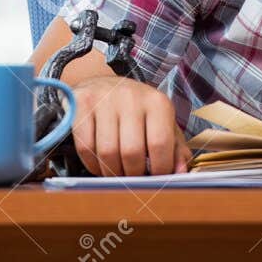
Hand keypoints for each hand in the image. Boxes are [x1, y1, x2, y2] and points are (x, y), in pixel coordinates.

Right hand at [71, 74, 191, 176]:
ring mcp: (104, 98)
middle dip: (133, 174)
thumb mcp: (162, 124)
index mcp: (157, 102)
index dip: (159, 169)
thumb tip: (181, 173)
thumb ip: (175, 149)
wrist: (103, 84)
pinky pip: (85, 147)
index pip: (160, 144)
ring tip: (116, 171)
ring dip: (112, 172)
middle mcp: (132, 96)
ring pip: (107, 153)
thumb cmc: (137, 111)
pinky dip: (92, 164)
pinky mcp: (81, 103)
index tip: (155, 177)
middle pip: (132, 152)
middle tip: (132, 177)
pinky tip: (99, 164)